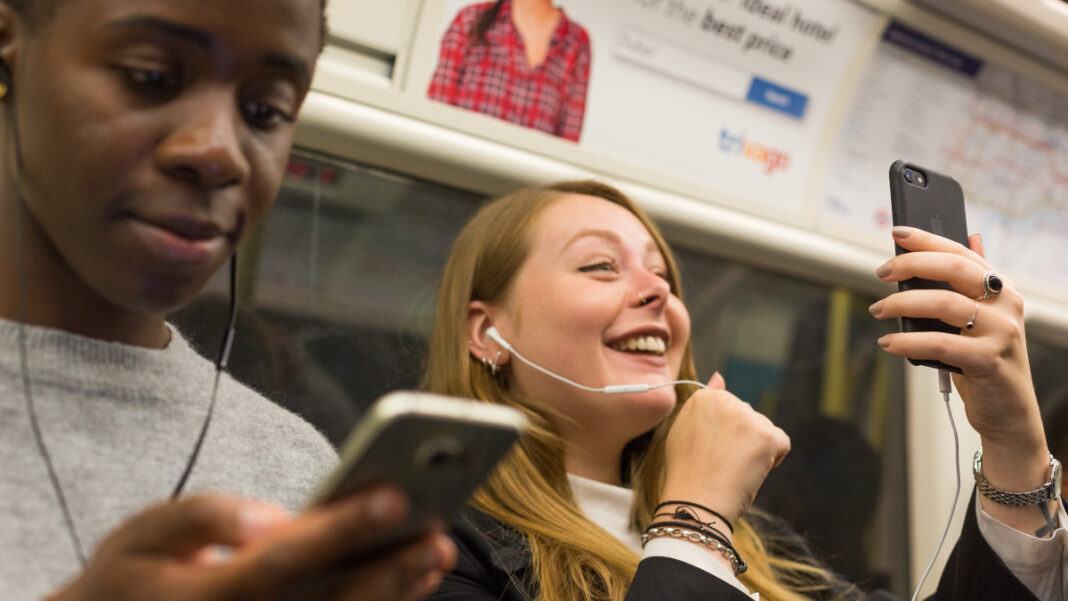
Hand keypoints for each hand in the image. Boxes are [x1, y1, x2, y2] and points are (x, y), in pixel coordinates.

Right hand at [48, 487, 456, 600]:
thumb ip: (206, 519)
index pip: (280, 563)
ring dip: (395, 593)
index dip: (338, 531)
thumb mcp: (146, 534)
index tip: (393, 497)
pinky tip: (412, 579)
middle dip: (388, 572)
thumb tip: (270, 520)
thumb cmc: (135, 578)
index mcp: (201, 599)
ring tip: (436, 551)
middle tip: (438, 535)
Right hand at [660, 373, 790, 525]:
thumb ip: (705, 403)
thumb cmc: (688, 473)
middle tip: (720, 463)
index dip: (724, 435)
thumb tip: (720, 375)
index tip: (711, 452)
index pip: (731, 409)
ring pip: (766, 430)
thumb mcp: (686, 431)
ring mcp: (746, 417)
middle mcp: (725, 400)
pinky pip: (782, 444)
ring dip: (757, 450)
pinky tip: (751, 471)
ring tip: (732, 469)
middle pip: (750, 417)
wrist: (694, 504)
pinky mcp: (766, 436)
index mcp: (703, 398)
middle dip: (742, 440)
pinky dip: (773, 460)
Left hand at [870, 227, 1051, 530]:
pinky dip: (908, 342)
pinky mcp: (989, 362)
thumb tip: (970, 237)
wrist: (1008, 414)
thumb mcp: (980, 320)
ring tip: (877, 310)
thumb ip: (971, 283)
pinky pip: (941, 344)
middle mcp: (1006, 305)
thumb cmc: (983, 362)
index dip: (929, 239)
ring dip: (903, 304)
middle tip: (881, 272)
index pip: (963, 253)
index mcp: (1001, 289)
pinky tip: (888, 343)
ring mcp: (1001, 333)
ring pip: (946, 305)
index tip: (896, 232)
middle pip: (956, 270)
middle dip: (913, 264)